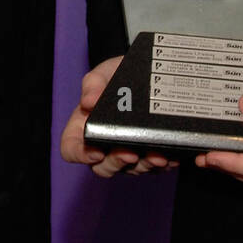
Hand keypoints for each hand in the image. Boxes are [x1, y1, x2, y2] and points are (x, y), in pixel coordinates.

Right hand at [59, 55, 177, 177]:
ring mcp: (124, 152)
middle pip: (101, 167)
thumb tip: (88, 102)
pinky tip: (171, 157)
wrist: (147, 75)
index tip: (96, 151)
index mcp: (83, 127)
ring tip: (158, 156)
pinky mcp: (146, 155)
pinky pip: (152, 168)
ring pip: (130, 170)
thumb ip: (93, 83)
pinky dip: (162, 165)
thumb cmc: (118, 75)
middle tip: (131, 153)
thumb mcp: (105, 72)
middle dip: (117, 163)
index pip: (71, 149)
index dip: (80, 155)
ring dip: (144, 166)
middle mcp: (102, 145)